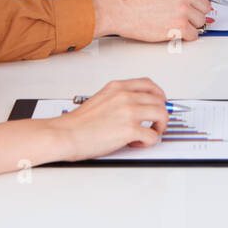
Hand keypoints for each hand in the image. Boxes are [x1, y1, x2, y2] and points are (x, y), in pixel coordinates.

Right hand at [48, 77, 168, 159]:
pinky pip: (153, 135)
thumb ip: (119, 99)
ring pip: (162, 114)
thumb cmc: (78, 122)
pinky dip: (149, 142)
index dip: (159, 95)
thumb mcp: (101, 99)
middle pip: (159, 100)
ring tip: (149, 133)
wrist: (65, 134)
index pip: (149, 84)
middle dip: (161, 113)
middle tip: (155, 123)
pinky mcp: (129, 129)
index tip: (159, 103)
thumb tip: (136, 105)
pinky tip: (137, 143)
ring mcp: (129, 112)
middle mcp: (125, 96)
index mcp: (118, 87)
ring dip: (159, 126)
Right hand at [92, 0, 216, 41]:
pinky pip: (194, 34)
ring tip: (179, 24)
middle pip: (206, 6)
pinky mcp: (178, 28)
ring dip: (192, 24)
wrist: (121, 9)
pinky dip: (188, 36)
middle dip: (198, 11)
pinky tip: (178, 32)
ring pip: (201, 21)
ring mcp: (182, 11)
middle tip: (188, 15)